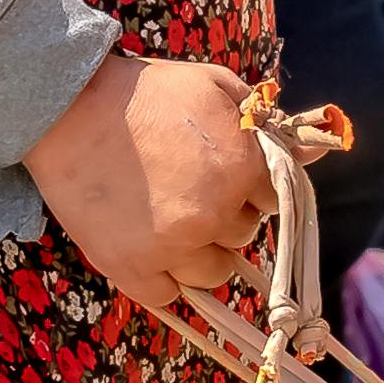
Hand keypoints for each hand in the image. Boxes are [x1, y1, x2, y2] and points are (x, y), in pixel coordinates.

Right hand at [31, 51, 270, 309]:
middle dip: (225, 213)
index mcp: (242, 168)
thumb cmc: (146, 91)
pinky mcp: (132, 268)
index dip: (249, 185)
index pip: (275, 199)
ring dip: (201, 251)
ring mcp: (173, 246)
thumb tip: (316, 150)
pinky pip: (169, 296)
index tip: (222, 172)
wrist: (67, 107)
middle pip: (244, 234)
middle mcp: (215, 213)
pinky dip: (164, 278)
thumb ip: (267, 122)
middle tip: (187, 187)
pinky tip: (149, 247)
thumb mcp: (217, 86)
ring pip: (215, 272)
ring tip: (168, 217)